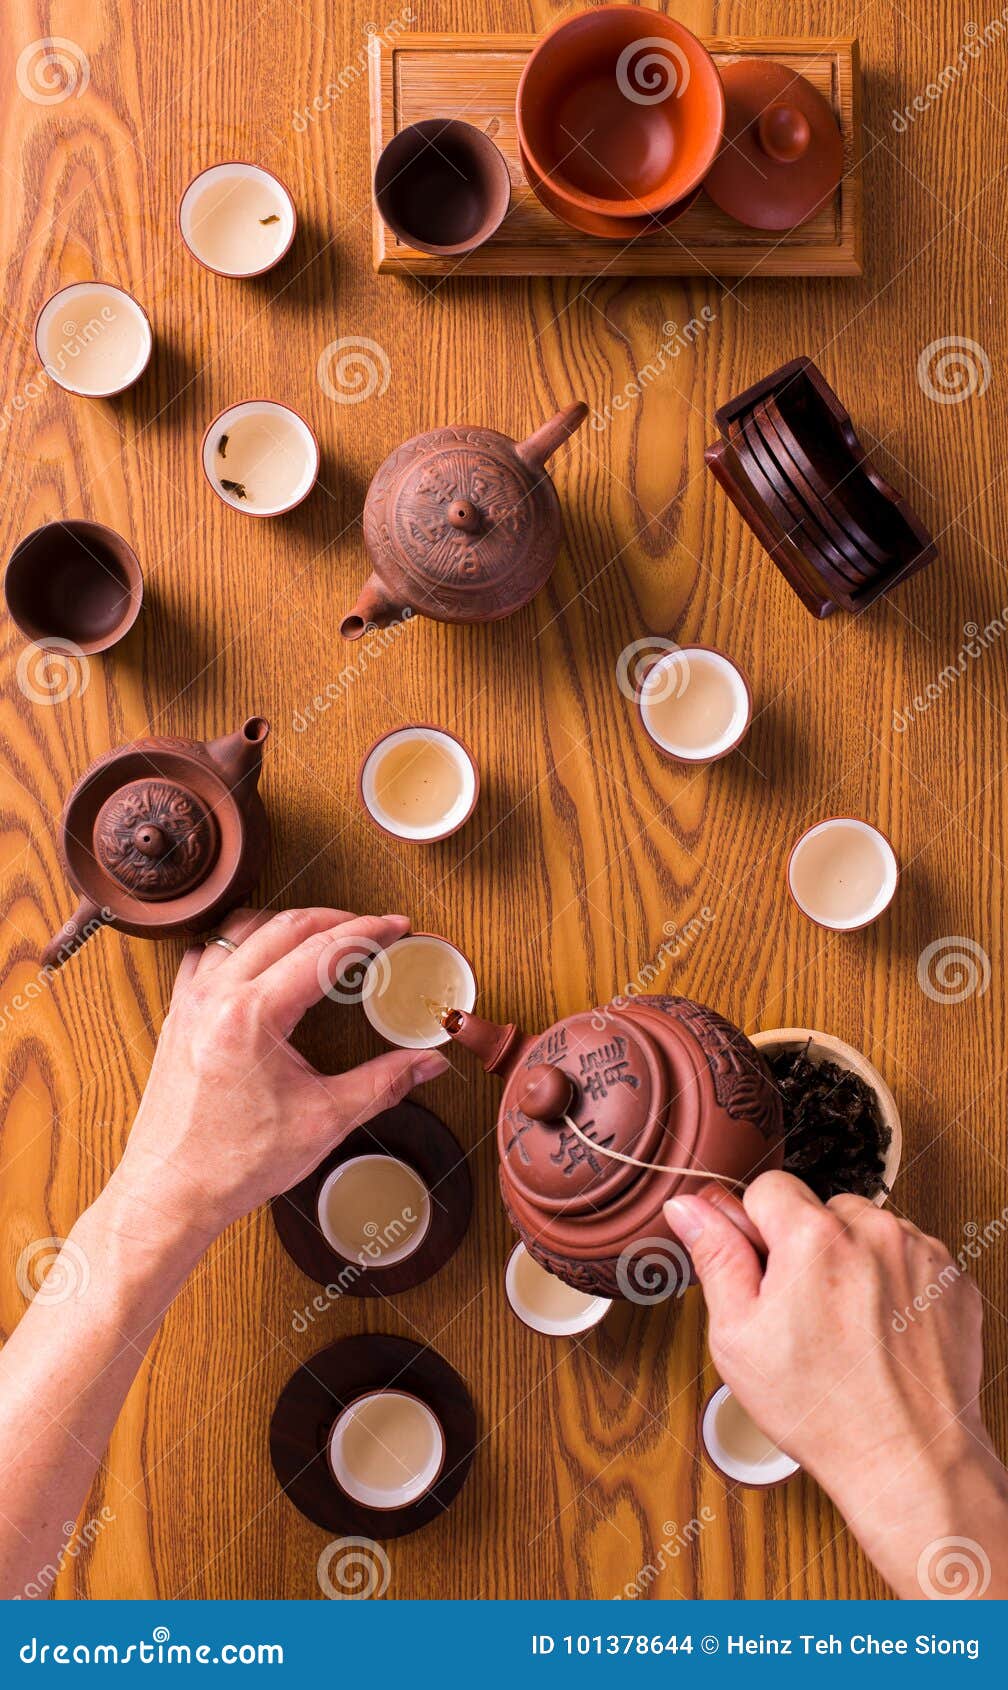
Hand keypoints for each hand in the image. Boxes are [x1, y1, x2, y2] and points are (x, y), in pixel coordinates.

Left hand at [110, 908, 447, 1249]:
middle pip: (285, 926)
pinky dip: (241, 945)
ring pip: (242, 930)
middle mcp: (217, 996)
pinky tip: (263, 961)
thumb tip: (429, 1063)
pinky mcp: (178, 1015)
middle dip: (336, 920)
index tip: (397, 926)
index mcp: (254, 1015)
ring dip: (287, 925)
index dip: (368, 932)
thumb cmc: (237, 1163)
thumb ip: (384, 1083)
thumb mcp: (324, 1120)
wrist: (171, 1192)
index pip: (324, 950)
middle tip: (371, 929)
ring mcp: (191, 1001)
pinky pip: (207, 954)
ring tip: (323, 938)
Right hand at [665, 1173, 1007, 1597]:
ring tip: (850, 1327)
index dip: (758, 1230)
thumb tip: (689, 1206)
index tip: (765, 1271)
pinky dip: (897, 1282)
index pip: (769, 1187)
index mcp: (813, 1237)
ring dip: (855, 1260)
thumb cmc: (820, 1409)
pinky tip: (884, 1331)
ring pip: (869, 1230)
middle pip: (822, 1209)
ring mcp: (921, 1252)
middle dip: (808, 1246)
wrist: (909, 1460)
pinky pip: (911, 1256)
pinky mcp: (953, 1278)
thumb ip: (716, 1257)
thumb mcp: (738, 1337)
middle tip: (806, 1311)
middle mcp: (874, 1231)